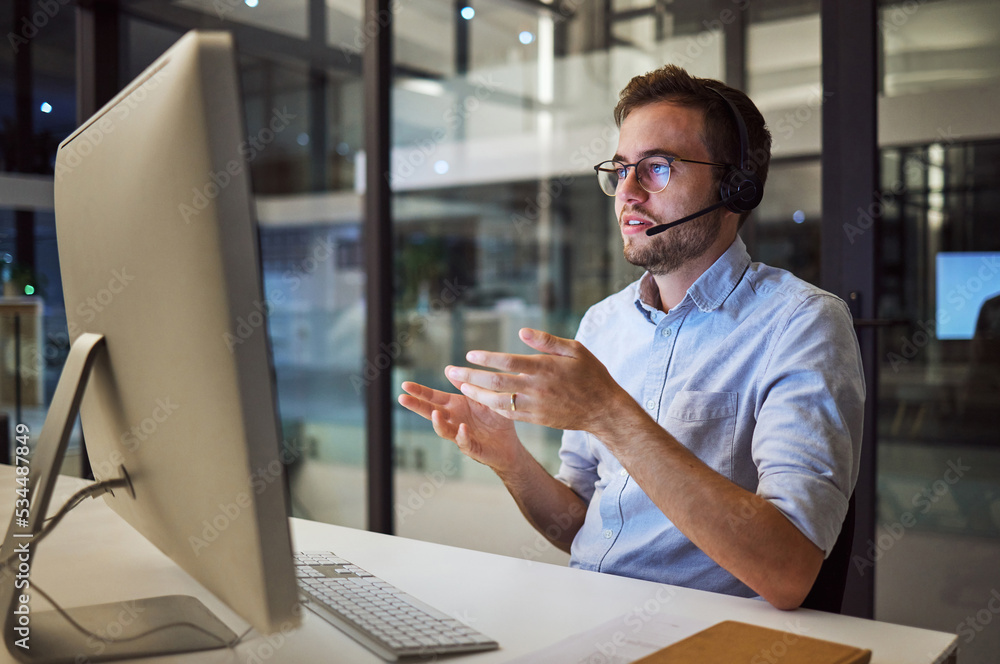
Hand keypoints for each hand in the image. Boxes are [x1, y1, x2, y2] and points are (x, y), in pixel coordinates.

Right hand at [398, 375, 522, 472]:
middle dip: (417, 405)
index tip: (405, 385)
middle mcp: (454, 420)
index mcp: (456, 406)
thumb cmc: (495, 419)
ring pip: (443, 430)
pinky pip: (464, 442)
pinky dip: (462, 436)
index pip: (434, 398)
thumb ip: (467, 384)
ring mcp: (460, 435)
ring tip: (435, 413)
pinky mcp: (472, 448)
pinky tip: (462, 428)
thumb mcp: (482, 396)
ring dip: (437, 422)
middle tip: (402, 398)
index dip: (419, 392)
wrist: (510, 443)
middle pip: (431, 412)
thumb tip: (448, 368)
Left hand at [446, 328, 636, 435]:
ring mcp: (536, 406)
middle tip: (451, 372)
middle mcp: (537, 387)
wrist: (603, 409)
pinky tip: (481, 401)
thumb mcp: (575, 349)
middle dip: (471, 377)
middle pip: (496, 383)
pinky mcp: (536, 419)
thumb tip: (521, 332)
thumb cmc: (590, 374)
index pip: (509, 362)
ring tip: (460, 388)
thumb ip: (547, 341)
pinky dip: (493, 407)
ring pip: (499, 402)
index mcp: (544, 367)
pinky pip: (509, 414)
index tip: (470, 354)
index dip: (487, 358)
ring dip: (476, 395)